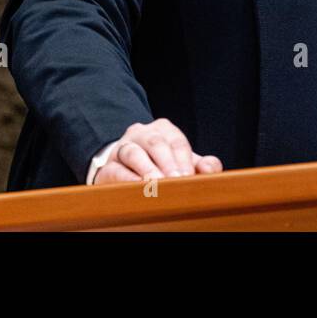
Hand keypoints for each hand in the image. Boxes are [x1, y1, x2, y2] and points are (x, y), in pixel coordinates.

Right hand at [95, 118, 223, 183]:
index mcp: (162, 129)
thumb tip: (209, 168)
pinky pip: (116, 170)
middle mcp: (140, 134)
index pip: (176, 140)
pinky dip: (127, 179)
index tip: (190, 176)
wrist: (124, 169)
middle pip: (156, 143)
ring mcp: (121, 148)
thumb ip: (199, 165)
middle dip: (167, 163)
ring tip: (156, 184)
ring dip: (146, 169)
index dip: (184, 159)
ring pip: (133, 152)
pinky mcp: (107, 167)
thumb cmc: (160, 165)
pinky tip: (138, 188)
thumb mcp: (182, 163)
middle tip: (176, 181)